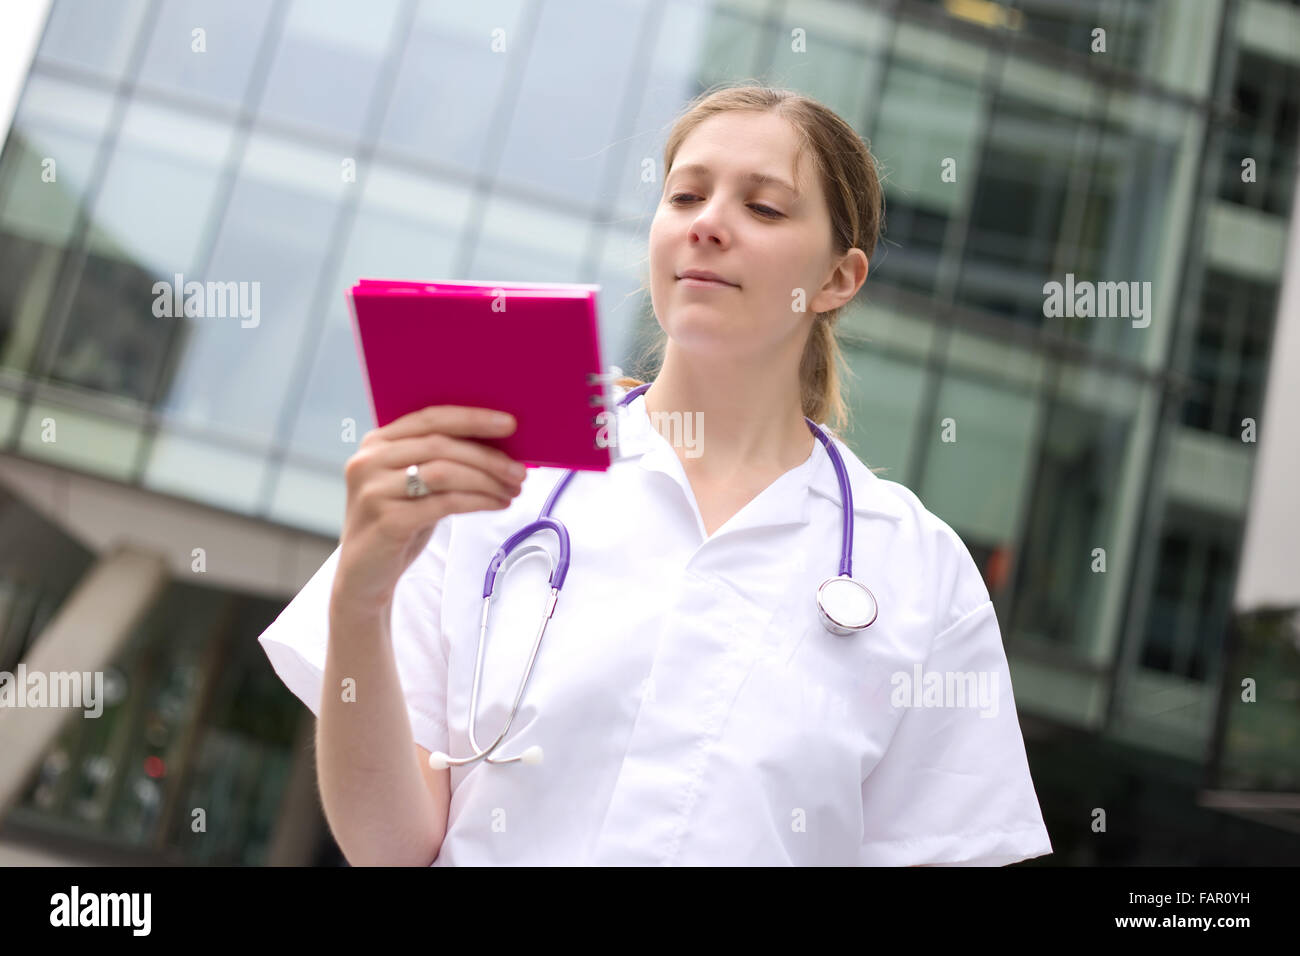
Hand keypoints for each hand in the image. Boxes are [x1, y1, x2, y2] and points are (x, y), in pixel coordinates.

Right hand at [331, 406, 525, 614]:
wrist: (364, 576)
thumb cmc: (398, 523)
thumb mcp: (413, 485)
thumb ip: (439, 461)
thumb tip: (499, 449)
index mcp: (376, 442)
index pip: (430, 417)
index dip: (472, 418)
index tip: (509, 424)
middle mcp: (369, 461)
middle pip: (440, 445)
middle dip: (487, 456)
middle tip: (519, 471)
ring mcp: (374, 490)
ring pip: (444, 472)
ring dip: (486, 480)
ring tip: (512, 490)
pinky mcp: (386, 520)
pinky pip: (444, 503)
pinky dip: (477, 502)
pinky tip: (497, 504)